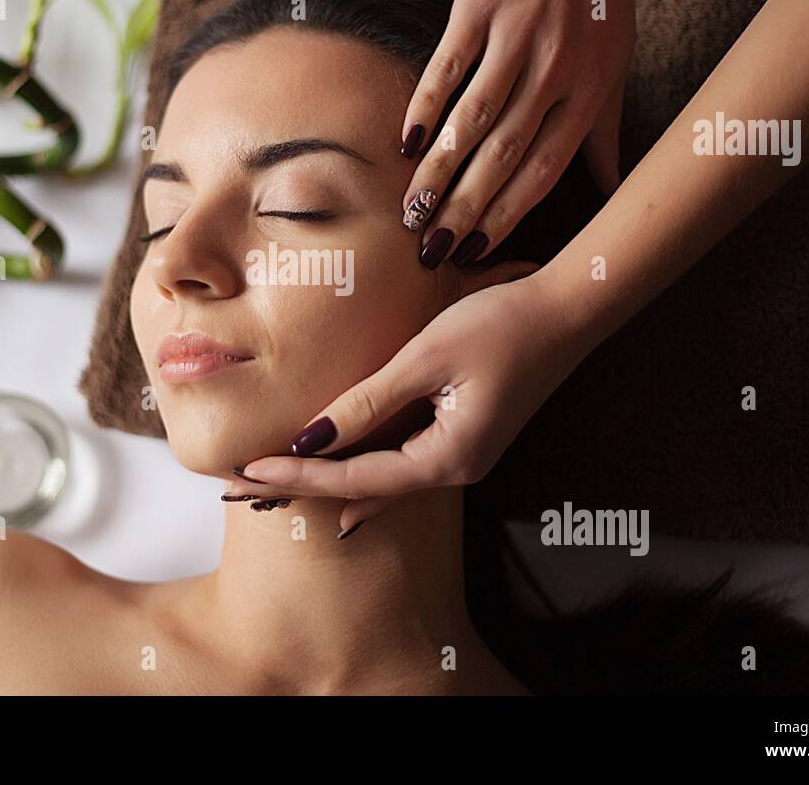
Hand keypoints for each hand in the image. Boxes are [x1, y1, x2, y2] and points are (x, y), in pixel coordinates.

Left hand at [231, 266, 594, 531]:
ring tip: (273, 490)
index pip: (357, 478)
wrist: (569, 310)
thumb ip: (368, 402)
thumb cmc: (501, 324)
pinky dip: (366, 475)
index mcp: (448, 457)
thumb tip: (311, 437)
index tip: (248, 469)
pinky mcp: (466, 437)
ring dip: (327, 482)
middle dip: (301, 488)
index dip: (299, 474)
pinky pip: (404, 467)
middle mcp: (457, 469)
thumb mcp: (425, 359)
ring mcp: (464, 457)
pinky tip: (345, 498)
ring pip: (383, 482)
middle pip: (364, 490)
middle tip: (239, 491)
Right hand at [400, 0, 635, 267]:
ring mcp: (517, 39)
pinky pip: (448, 67)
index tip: (473, 251)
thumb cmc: (599, 7)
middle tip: (430, 248)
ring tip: (411, 209)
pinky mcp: (480, 9)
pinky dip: (424, 106)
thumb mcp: (614, 72)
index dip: (506, 215)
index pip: (542, 170)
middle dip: (464, 208)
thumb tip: (614, 193)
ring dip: (438, 170)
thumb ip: (605, 136)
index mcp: (586, 95)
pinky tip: (405, 144)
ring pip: (471, 119)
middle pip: (502, 155)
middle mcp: (554, 72)